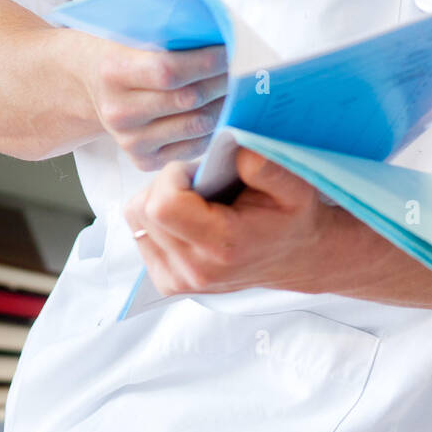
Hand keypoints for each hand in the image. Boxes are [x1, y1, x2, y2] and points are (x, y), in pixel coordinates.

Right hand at [83, 38, 228, 170]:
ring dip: (224, 104)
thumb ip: (168, 35)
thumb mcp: (132, 33)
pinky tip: (221, 108)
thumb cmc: (123, 52)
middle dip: (223, 80)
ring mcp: (130, 141)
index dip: (205, 62)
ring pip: (196, 125)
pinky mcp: (143, 161)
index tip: (230, 49)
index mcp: (112, 73)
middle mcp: (119, 112)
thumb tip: (221, 34)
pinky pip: (193, 147)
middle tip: (243, 66)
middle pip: (187, 99)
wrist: (92, 87)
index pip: (168, 71)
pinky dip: (214, 127)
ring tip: (237, 86)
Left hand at [123, 147, 339, 295]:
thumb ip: (265, 165)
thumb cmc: (291, 217)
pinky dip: (157, 218)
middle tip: (200, 182)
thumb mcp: (294, 186)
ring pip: (136, 220)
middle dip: (166, 183)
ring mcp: (178, 281)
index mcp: (223, 245)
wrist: (294, 258)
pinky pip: (140, 235)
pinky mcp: (167, 283)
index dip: (173, 176)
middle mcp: (195, 270)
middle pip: (144, 210)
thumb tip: (233, 149)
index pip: (162, 206)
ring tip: (194, 199)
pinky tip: (188, 217)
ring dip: (159, 199)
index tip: (198, 170)